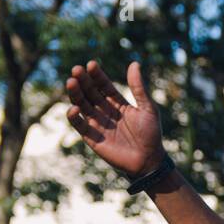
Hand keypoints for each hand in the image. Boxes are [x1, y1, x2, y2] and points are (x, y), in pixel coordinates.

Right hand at [65, 60, 164, 177]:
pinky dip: (74, 117)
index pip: (103, 85)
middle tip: (77, 70)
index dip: (97, 75)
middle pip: (90, 92)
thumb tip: (135, 63)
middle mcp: (104, 110)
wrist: (149, 160)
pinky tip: (74, 108)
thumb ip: (139, 88)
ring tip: (72, 82)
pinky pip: (79, 125)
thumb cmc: (151, 134)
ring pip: (81, 104)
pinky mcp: (91, 137)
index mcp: (117, 102)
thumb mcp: (148, 109)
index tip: (91, 65)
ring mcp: (96, 123)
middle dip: (83, 81)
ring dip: (75, 94)